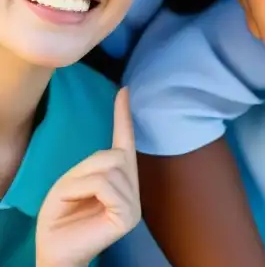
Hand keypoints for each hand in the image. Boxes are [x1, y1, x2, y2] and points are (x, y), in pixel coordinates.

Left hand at [36, 88, 140, 266]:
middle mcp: (132, 187)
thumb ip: (93, 168)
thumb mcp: (69, 184)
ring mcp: (134, 202)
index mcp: (119, 179)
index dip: (123, 115)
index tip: (124, 91)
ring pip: (109, 168)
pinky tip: (80, 205)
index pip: (124, 141)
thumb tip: (116, 161)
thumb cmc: (59, 221)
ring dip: (80, 182)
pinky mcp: (129, 215)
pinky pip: (106, 185)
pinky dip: (85, 190)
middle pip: (114, 154)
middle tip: (68, 193)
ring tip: (71, 203)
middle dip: (85, 168)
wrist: (55, 254)